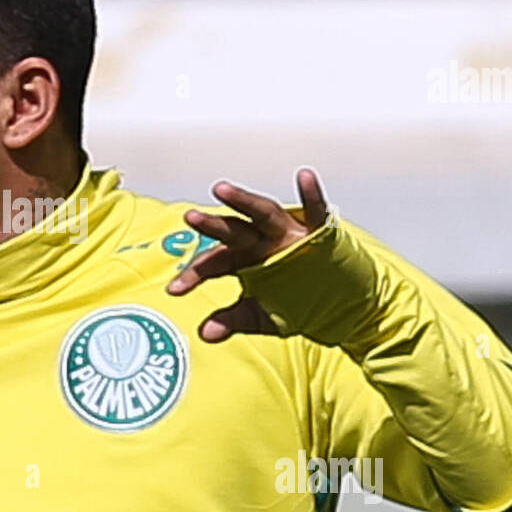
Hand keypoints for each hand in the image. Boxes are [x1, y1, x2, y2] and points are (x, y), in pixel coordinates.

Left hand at [165, 168, 329, 341]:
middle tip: (190, 216)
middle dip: (212, 226)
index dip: (194, 274)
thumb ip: (234, 320)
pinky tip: (305, 176)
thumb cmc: (294, 300)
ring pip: (263, 213)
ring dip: (244, 201)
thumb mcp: (261, 315)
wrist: (338, 302)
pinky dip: (311, 194)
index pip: (215, 262)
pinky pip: (316, 210)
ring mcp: (289, 233)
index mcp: (245, 259)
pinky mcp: (318, 231)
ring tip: (221, 189)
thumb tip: (204, 335)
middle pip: (233, 231)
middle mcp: (263, 241)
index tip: (174, 290)